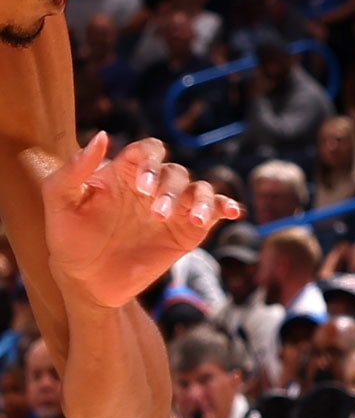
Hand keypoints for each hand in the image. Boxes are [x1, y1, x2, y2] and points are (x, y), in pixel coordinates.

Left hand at [27, 134, 238, 312]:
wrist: (85, 281)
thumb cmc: (68, 237)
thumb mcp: (59, 201)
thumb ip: (75, 168)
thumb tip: (104, 136)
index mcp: (125, 171)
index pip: (149, 150)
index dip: (151, 162)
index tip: (142, 188)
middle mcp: (153, 185)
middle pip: (175, 172)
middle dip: (170, 190)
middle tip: (156, 214)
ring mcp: (173, 208)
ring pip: (199, 188)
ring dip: (201, 200)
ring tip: (195, 219)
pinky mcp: (188, 231)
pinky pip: (214, 211)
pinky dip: (226, 206)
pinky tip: (232, 211)